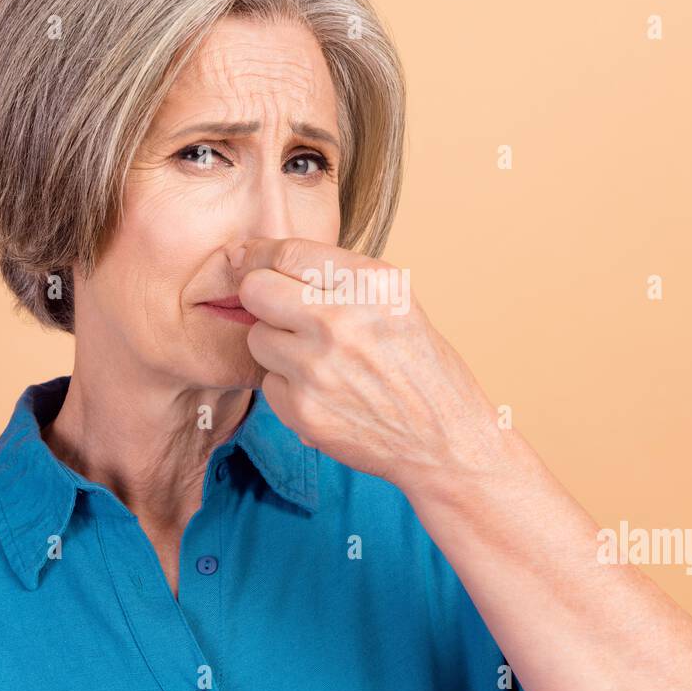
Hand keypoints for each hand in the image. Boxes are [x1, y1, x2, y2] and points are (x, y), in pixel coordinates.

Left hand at [231, 237, 499, 493]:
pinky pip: (268, 383)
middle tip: (280, 313)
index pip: (287, 252)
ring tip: (316, 359)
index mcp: (368, 284)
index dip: (259, 256)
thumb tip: (260, 258)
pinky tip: (324, 393)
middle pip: (256, 290)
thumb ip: (338, 277)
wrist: (444, 439)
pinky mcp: (303, 410)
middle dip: (261, 299)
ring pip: (257, 338)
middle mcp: (340, 320)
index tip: (247, 260)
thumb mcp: (395, 300)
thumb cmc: (420, 365)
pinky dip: (288, 388)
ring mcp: (317, 368)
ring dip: (276, 346)